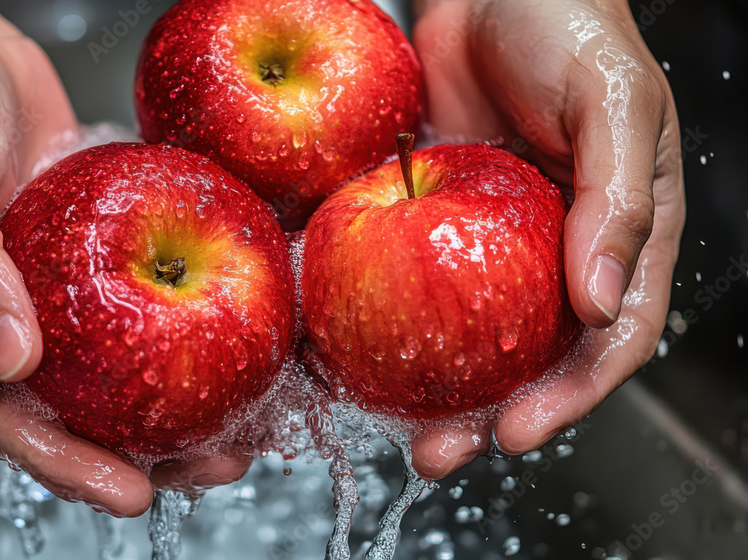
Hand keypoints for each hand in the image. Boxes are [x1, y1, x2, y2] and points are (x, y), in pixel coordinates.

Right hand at [0, 0, 249, 513]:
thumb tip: (13, 361)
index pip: (5, 417)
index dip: (64, 466)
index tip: (131, 495)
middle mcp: (3, 315)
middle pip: (72, 409)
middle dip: (140, 449)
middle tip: (214, 466)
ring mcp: (48, 286)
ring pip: (110, 367)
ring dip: (169, 403)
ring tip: (237, 426)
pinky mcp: (83, 251)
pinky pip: (130, 305)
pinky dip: (173, 331)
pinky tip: (224, 340)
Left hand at [407, 0, 684, 477]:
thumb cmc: (569, 29)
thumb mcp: (615, 104)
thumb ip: (619, 202)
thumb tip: (600, 305)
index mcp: (619, 238)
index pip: (611, 340)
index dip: (571, 398)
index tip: (517, 431)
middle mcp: (556, 255)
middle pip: (532, 358)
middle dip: (491, 416)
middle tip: (438, 454)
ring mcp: (491, 247)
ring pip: (470, 337)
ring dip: (436, 390)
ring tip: (397, 431)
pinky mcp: (434, 226)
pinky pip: (414, 285)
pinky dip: (392, 324)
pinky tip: (355, 355)